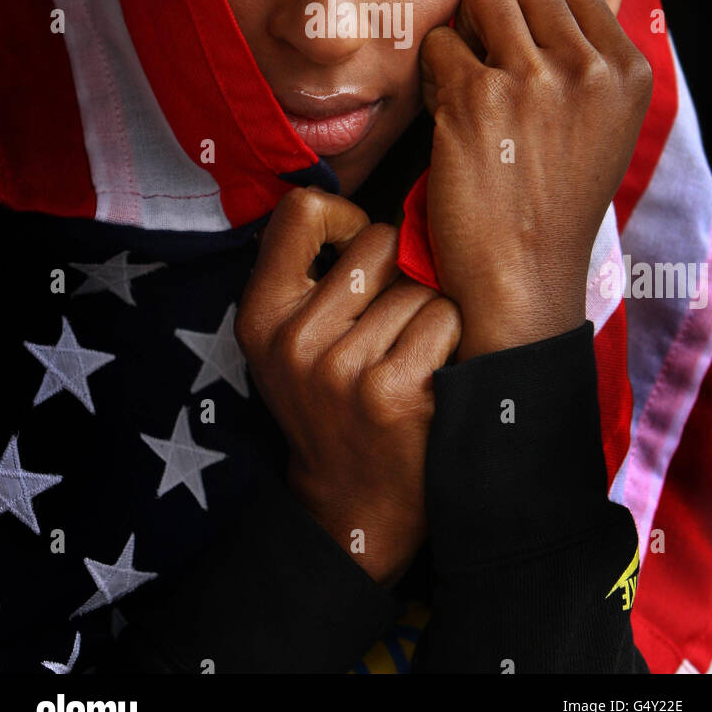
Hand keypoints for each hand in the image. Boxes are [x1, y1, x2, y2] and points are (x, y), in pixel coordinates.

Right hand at [234, 187, 460, 586]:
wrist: (353, 503)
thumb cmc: (331, 402)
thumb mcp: (289, 339)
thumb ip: (312, 273)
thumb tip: (371, 208)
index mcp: (261, 314)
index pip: (301, 210)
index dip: (345, 219)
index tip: (357, 253)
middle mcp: (293, 339)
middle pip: (379, 243)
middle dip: (399, 273)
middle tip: (390, 321)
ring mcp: (341, 367)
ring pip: (418, 285)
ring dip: (427, 313)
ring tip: (406, 355)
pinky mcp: (391, 390)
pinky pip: (443, 319)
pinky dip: (450, 339)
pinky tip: (430, 372)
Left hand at [419, 0, 652, 360]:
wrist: (523, 276)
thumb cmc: (557, 199)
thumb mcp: (604, 122)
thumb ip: (601, 45)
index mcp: (627, 71)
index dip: (538, 16)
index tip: (527, 59)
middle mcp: (587, 68)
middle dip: (498, 17)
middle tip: (490, 68)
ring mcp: (531, 79)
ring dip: (465, 34)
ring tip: (469, 82)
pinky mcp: (474, 95)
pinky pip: (439, 42)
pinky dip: (434, 73)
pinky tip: (448, 113)